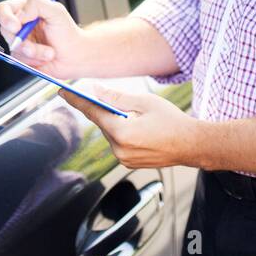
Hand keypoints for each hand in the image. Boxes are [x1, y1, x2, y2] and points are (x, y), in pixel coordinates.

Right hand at [0, 0, 91, 79]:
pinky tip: (45, 57)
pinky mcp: (22, 57)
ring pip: (13, 48)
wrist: (76, 56)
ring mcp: (20, 41)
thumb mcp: (56, 11)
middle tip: (35, 46)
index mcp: (26, 10)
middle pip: (5, 31)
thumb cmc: (68, 32)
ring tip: (49, 52)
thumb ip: (36, 4)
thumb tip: (19, 16)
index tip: (16, 27)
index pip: (3, 9)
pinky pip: (19, 60)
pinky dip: (34, 61)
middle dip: (23, 41)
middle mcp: (20, 25)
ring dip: (33, 52)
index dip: (5, 18)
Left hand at [58, 85, 200, 169]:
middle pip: (101, 123)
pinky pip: (117, 143)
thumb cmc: (172, 121)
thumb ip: (117, 97)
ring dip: (113, 122)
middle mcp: (120, 149)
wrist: (192, 145)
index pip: (93, 113)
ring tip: (132, 114)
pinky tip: (135, 126)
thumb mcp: (145, 102)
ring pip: (109, 133)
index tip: (63, 92)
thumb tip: (95, 91)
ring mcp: (124, 159)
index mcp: (122, 132)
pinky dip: (121, 132)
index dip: (76, 100)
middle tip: (102, 95)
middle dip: (102, 109)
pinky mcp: (129, 164)